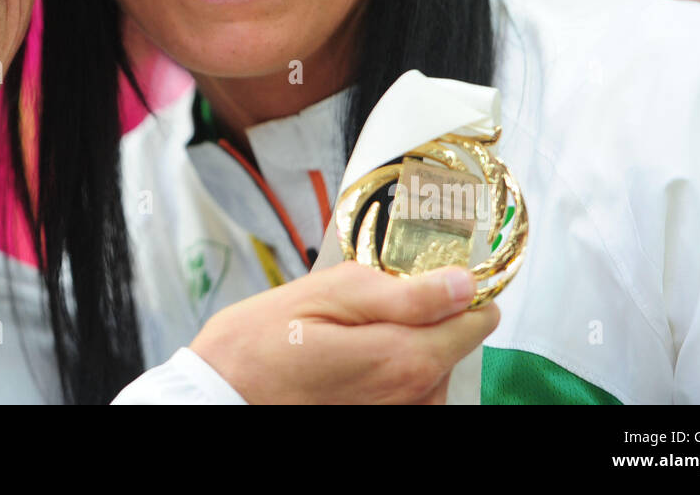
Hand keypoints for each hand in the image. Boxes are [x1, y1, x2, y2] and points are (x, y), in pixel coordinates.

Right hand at [188, 261, 498, 403]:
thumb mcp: (328, 293)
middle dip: (422, 316)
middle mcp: (413, 398)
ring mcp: (398, 417)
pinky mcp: (382, 424)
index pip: (478, 318)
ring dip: (403, 344)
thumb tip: (463, 284)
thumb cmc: (260, 344)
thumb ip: (403, 292)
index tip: (418, 277)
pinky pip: (409, 394)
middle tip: (363, 306)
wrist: (221, 395)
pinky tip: (348, 362)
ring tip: (348, 335)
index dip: (453, 289)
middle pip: (454, 342)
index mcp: (406, 358)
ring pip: (432, 367)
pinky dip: (388, 372)